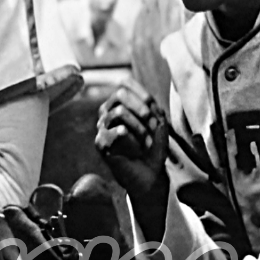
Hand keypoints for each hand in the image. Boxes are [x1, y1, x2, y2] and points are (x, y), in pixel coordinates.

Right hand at [95, 80, 168, 202]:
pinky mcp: (101, 143)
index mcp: (120, 104)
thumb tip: (136, 91)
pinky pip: (117, 132)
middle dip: (142, 108)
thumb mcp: (158, 122)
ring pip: (119, 112)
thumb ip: (150, 105)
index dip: (141, 93)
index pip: (124, 84)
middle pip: (120, 94)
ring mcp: (102, 127)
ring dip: (140, 126)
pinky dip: (133, 140)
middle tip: (155, 125)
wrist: (151, 174)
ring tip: (148, 142)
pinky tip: (138, 150)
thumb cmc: (154, 147)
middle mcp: (108, 112)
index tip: (155, 107)